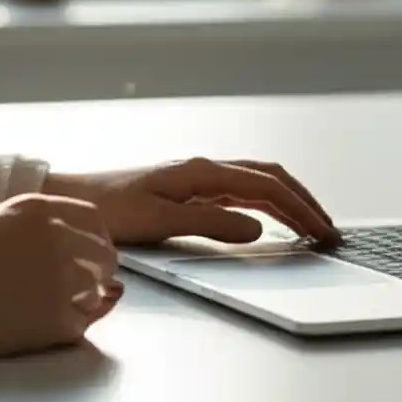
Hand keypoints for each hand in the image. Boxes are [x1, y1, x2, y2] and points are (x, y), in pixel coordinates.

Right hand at [0, 193, 121, 358]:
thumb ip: (38, 233)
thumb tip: (81, 255)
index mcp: (40, 210)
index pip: (93, 220)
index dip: (94, 240)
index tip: (88, 255)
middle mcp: (59, 238)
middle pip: (104, 255)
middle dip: (96, 272)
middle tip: (77, 288)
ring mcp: (63, 278)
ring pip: (97, 291)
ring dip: (80, 301)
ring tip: (43, 307)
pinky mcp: (57, 317)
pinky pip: (80, 324)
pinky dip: (66, 328)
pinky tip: (38, 326)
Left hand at [41, 158, 340, 246]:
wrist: (71, 199)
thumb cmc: (105, 210)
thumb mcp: (156, 221)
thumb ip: (209, 223)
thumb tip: (257, 230)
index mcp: (201, 171)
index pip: (266, 187)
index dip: (300, 209)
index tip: (323, 232)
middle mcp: (204, 169)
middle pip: (271, 178)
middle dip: (305, 202)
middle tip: (331, 231)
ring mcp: (199, 179)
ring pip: (259, 183)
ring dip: (290, 202)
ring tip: (313, 226)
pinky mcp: (191, 191)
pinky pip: (242, 193)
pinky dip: (268, 205)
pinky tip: (275, 222)